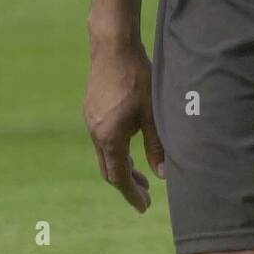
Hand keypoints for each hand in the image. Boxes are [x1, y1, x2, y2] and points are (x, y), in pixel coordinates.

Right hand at [83, 39, 164, 212]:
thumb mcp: (152, 113)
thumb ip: (156, 145)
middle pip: (108, 170)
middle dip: (127, 184)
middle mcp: (95, 133)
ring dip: (121, 166)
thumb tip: (163, 175)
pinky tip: (129, 144)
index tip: (144, 207)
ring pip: (104, 154)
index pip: (119, 177)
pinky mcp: (91, 110)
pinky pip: (101, 139)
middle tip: (145, 195)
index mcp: (110, 138)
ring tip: (141, 173)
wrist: (113, 47)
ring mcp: (90, 121)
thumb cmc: (137, 77)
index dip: (132, 195)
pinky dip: (115, 150)